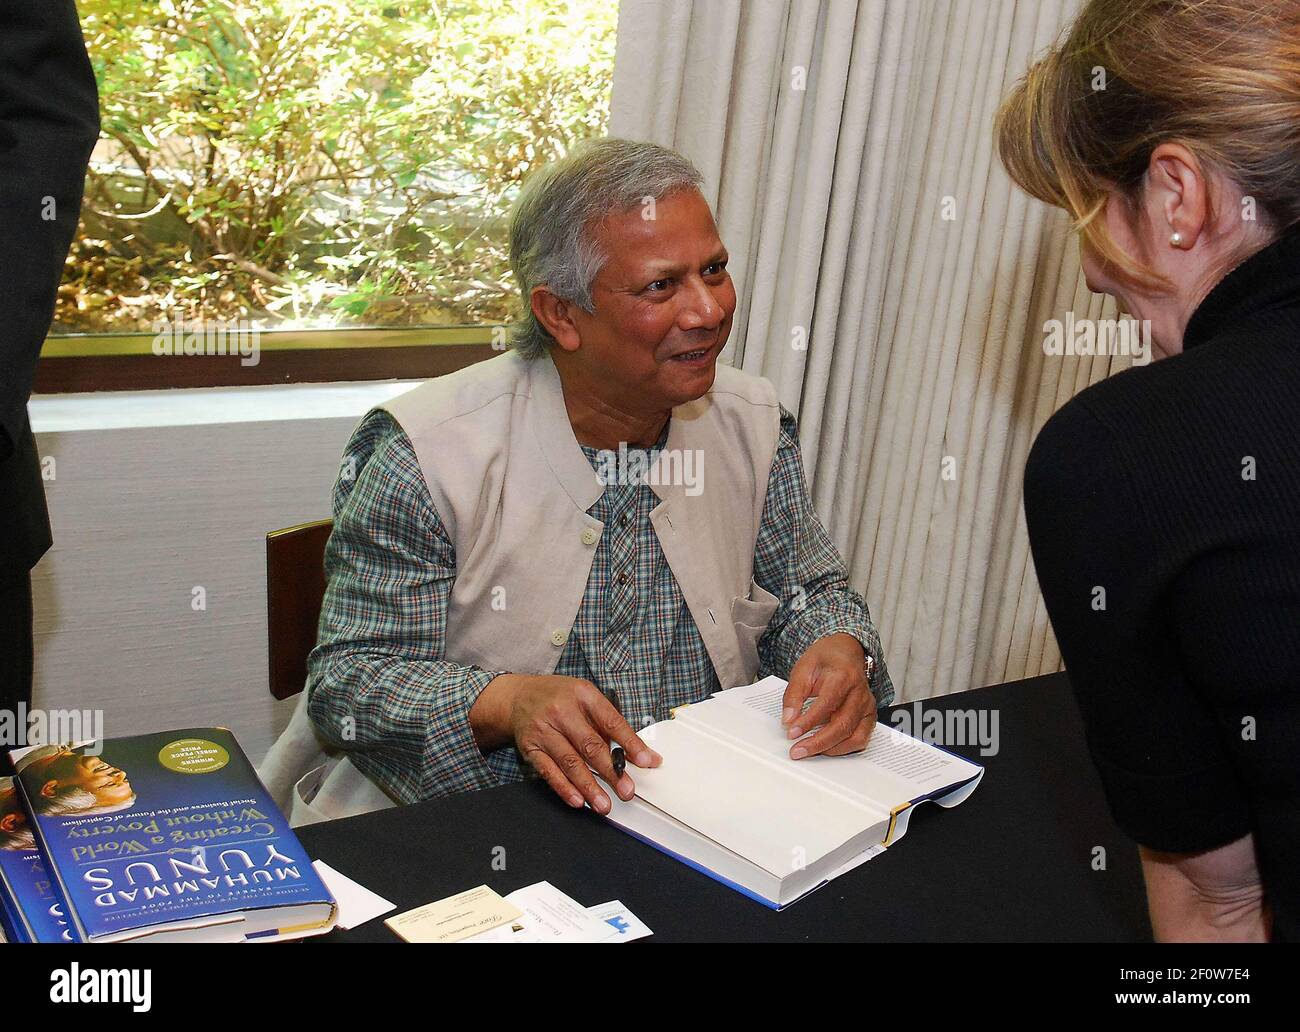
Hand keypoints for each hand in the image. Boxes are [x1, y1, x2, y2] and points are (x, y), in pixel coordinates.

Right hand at [470, 673, 660, 812]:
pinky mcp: (530, 748)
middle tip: (626, 790)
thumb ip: (607, 723)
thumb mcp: (585, 697)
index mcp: (583, 694)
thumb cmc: (559, 697)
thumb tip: (633, 753)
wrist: (519, 696)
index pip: (611, 722)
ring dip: (589, 787)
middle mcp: (562, 711)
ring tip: (604, 804)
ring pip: (570, 762)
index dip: (630, 743)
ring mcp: (544, 730)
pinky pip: (549, 771)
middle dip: (611, 772)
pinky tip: (578, 800)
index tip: (646, 761)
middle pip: (590, 745)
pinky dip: (564, 788)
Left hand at [781, 633, 876, 758]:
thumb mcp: (803, 668)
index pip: (827, 703)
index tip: (792, 732)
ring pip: (854, 737)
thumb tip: (788, 719)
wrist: (846, 652)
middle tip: (797, 750)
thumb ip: (794, 694)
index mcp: (844, 676)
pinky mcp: (869, 716)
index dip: (809, 721)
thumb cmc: (826, 659)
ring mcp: (867, 706)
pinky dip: (843, 748)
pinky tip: (826, 747)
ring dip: (830, 749)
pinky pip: (861, 739)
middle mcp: (860, 693)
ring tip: (809, 750)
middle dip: (818, 742)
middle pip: (842, 725)